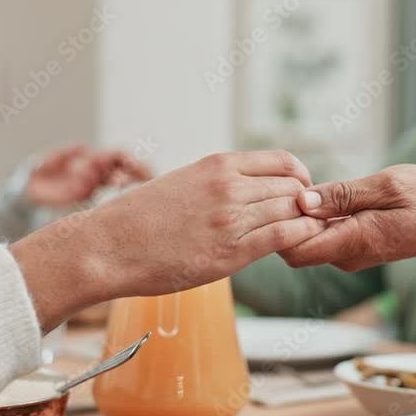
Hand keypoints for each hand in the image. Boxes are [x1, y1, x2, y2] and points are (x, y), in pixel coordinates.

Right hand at [11, 150, 324, 330]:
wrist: (108, 247)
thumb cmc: (139, 218)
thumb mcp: (183, 182)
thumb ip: (218, 183)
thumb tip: (248, 189)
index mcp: (217, 165)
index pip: (282, 162)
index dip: (300, 178)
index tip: (302, 191)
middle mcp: (229, 187)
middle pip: (292, 188)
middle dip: (305, 203)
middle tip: (307, 218)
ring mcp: (231, 219)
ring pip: (292, 211)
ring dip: (305, 222)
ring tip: (306, 233)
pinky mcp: (230, 253)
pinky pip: (283, 237)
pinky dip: (300, 238)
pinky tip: (301, 243)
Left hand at [279, 164, 415, 271]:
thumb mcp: (387, 186)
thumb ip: (343, 195)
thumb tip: (303, 201)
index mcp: (355, 241)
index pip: (295, 250)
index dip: (280, 224)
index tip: (285, 194)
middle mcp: (346, 256)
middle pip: (294, 248)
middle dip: (283, 220)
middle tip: (289, 184)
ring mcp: (348, 255)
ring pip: (305, 242)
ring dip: (298, 218)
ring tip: (303, 185)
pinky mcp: (350, 248)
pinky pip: (320, 238)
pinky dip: (312, 219)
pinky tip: (318, 195)